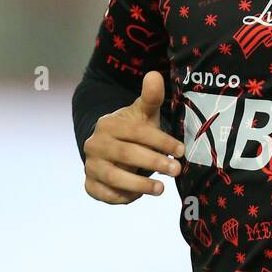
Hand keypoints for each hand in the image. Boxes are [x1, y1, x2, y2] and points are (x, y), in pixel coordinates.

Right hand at [83, 70, 183, 204]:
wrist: (109, 149)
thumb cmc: (133, 131)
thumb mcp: (143, 114)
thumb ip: (150, 98)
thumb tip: (154, 75)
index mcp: (109, 124)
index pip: (137, 132)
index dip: (160, 141)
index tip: (181, 150)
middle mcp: (95, 144)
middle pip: (126, 154)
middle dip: (154, 162)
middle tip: (177, 170)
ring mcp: (90, 165)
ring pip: (113, 176)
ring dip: (138, 184)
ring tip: (161, 189)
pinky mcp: (90, 185)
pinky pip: (103, 193)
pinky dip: (120, 197)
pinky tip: (138, 196)